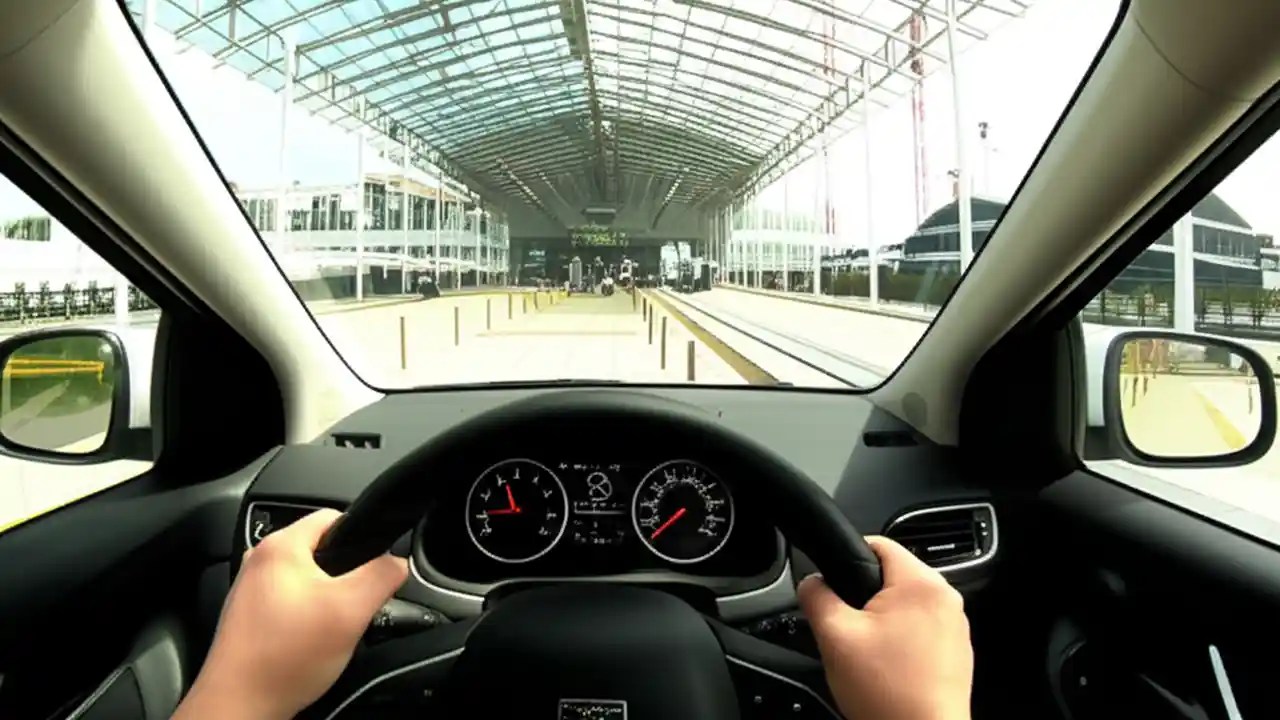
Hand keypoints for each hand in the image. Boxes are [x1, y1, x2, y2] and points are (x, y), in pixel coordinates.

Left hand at [174, 509, 407, 719]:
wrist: (239, 706)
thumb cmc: (281, 660)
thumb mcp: (351, 610)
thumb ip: (382, 576)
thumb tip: (397, 564)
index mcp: (280, 547)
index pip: (334, 517)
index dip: (362, 539)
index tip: (371, 570)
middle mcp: (258, 562)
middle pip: (321, 551)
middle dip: (344, 577)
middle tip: (349, 608)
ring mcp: (249, 590)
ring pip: (306, 580)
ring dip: (324, 600)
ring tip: (327, 629)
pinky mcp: (248, 617)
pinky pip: (290, 605)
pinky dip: (304, 619)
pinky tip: (307, 643)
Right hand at [798, 536, 972, 719]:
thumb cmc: (887, 693)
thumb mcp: (834, 637)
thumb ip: (816, 596)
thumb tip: (811, 582)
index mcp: (922, 584)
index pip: (878, 544)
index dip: (848, 559)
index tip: (834, 588)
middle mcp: (947, 600)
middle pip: (892, 577)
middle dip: (864, 598)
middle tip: (848, 631)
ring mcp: (956, 628)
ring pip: (905, 607)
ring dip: (883, 623)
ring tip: (868, 656)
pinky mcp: (957, 654)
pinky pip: (921, 631)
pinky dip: (901, 643)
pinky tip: (888, 670)